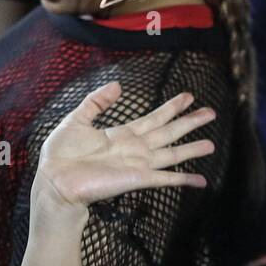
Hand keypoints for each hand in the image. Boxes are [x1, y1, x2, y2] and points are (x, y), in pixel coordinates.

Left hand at [31, 82, 216, 214]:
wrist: (54, 181)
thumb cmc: (61, 155)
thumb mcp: (76, 120)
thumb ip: (97, 102)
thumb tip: (117, 85)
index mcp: (122, 134)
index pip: (154, 118)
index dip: (171, 108)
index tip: (188, 97)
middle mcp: (135, 148)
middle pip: (169, 132)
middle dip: (189, 122)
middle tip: (210, 113)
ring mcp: (139, 164)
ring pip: (172, 154)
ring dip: (192, 149)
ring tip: (211, 144)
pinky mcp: (138, 178)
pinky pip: (165, 179)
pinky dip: (184, 179)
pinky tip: (201, 180)